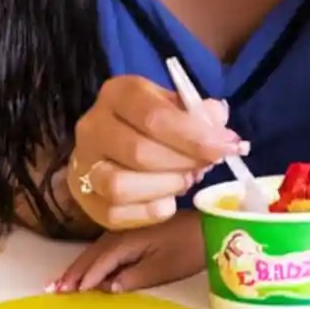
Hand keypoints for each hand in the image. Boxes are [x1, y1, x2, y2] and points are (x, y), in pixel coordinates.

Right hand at [50, 210, 205, 293]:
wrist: (209, 226)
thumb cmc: (189, 248)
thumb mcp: (163, 268)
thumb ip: (133, 277)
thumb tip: (107, 287)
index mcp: (128, 240)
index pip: (100, 261)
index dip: (84, 277)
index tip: (66, 292)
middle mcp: (123, 231)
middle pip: (93, 253)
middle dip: (73, 271)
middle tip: (52, 287)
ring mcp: (128, 229)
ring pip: (97, 248)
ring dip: (79, 264)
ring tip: (62, 280)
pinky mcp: (135, 230)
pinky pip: (106, 245)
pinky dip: (93, 257)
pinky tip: (87, 264)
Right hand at [68, 75, 246, 229]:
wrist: (116, 142)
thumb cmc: (154, 122)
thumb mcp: (178, 106)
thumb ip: (201, 114)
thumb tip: (219, 125)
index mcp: (118, 94)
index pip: (155, 116)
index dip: (195, 136)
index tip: (226, 147)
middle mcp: (93, 126)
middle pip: (140, 152)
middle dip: (183, 163)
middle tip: (205, 165)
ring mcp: (83, 163)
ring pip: (120, 186)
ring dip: (164, 188)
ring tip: (185, 180)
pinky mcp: (84, 197)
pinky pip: (114, 214)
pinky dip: (149, 212)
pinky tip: (167, 201)